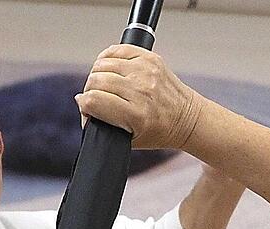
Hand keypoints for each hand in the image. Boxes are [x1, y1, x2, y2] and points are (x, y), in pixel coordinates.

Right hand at [75, 45, 205, 148]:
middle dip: (90, 91)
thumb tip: (82, 102)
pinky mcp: (150, 58)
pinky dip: (108, 58)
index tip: (88, 109)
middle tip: (96, 98)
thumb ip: (103, 124)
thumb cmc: (159, 131)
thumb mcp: (129, 139)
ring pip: (102, 64)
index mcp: (137, 114)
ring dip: (98, 75)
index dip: (85, 106)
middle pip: (96, 81)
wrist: (187, 118)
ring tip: (105, 85)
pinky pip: (116, 50)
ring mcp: (146, 71)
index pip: (94, 101)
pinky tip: (111, 69)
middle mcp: (142, 91)